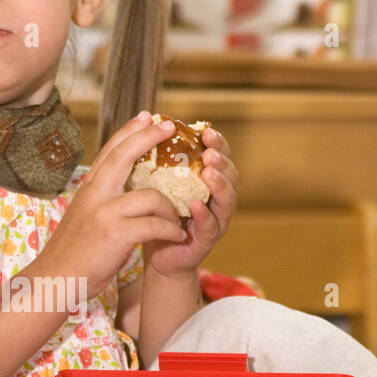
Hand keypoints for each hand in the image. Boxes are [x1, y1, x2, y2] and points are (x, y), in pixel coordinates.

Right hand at [38, 111, 186, 299]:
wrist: (55, 281)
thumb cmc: (72, 254)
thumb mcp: (83, 216)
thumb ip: (100, 200)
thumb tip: (121, 189)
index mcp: (88, 189)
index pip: (110, 151)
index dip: (129, 131)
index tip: (146, 116)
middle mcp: (95, 194)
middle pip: (125, 155)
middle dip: (150, 137)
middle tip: (170, 126)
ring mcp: (105, 213)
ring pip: (151, 196)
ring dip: (171, 208)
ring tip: (179, 220)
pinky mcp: (116, 234)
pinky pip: (154, 225)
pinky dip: (170, 230)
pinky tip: (176, 236)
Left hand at [142, 126, 237, 278]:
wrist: (157, 256)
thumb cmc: (158, 215)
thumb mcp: (157, 184)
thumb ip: (159, 159)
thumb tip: (145, 121)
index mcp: (207, 180)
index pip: (219, 156)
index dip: (217, 143)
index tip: (206, 130)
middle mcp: (217, 198)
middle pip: (231, 175)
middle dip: (222, 160)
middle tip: (209, 151)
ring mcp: (216, 220)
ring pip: (227, 200)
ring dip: (220, 184)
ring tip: (208, 172)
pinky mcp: (206, 241)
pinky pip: (210, 226)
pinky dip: (205, 215)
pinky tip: (196, 204)